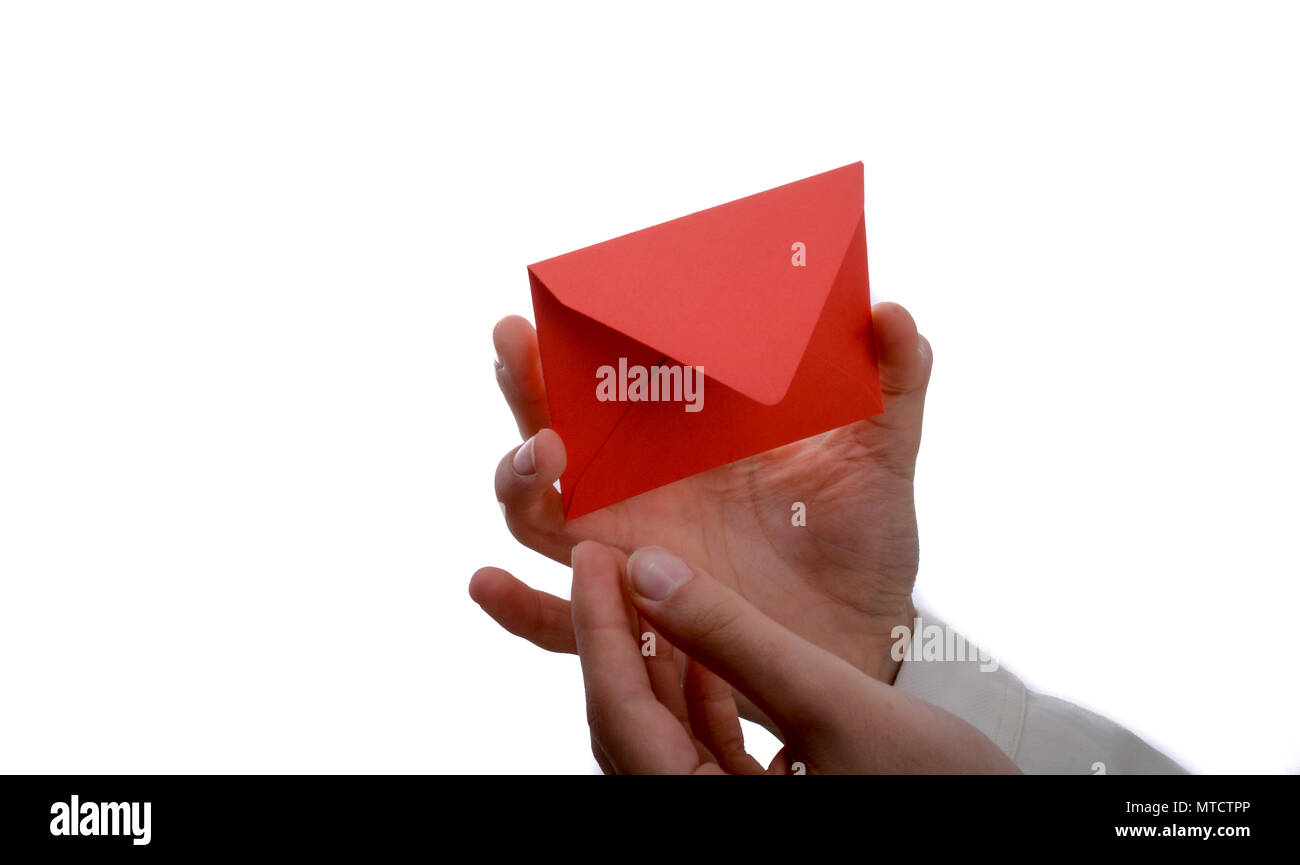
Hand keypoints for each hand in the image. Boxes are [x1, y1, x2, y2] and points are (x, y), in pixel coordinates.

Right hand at [471, 302, 930, 695]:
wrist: (868, 632)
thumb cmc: (865, 539)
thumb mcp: (879, 454)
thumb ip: (890, 385)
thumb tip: (894, 312)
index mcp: (688, 433)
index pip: (615, 372)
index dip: (579, 333)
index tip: (559, 291)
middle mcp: (643, 482)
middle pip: (558, 424)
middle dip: (526, 381)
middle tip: (514, 339)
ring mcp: (629, 543)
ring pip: (540, 507)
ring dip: (519, 475)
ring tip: (538, 451)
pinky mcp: (633, 610)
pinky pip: (559, 613)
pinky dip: (518, 606)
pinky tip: (485, 585)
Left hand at [571, 541, 1018, 773]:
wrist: (997, 820)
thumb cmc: (932, 783)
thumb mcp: (828, 700)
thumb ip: (734, 636)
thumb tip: (648, 571)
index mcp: (700, 809)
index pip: (617, 712)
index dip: (599, 629)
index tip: (595, 555)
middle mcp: (695, 815)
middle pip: (628, 723)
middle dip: (619, 640)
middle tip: (612, 559)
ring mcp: (723, 812)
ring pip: (660, 733)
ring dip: (659, 664)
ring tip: (659, 589)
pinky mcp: (752, 808)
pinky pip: (699, 746)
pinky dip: (700, 693)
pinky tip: (710, 647)